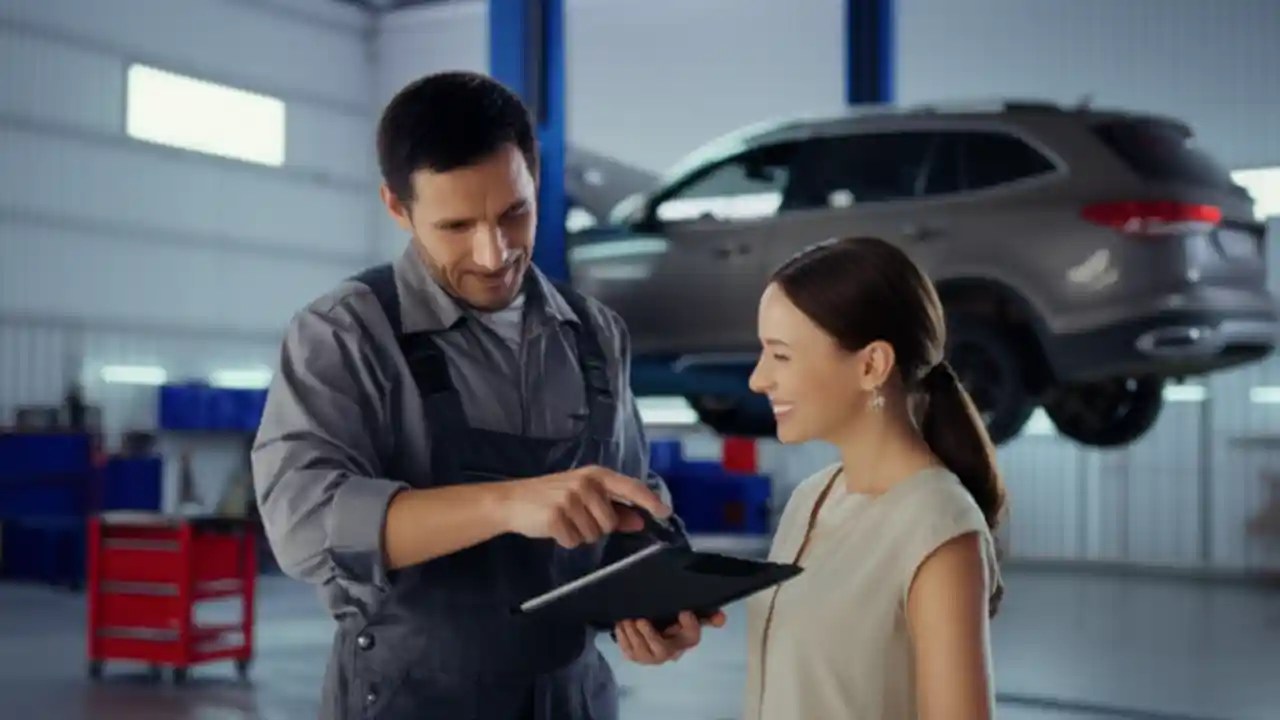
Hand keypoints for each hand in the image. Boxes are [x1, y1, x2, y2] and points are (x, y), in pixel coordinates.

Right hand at [498, 465, 670, 548]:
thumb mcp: (584, 497)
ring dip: (580, 534)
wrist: (513, 501)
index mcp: (596, 475)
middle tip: (576, 518)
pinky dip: (565, 540)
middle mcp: (585, 483)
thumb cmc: (552, 498)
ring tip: (564, 521)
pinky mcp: (556, 516)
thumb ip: (615, 509)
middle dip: (597, 527)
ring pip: (593, 534)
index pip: (631, 487)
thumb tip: (641, 520)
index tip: (665, 513)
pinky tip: (554, 528)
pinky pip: (574, 541)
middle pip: (610, 522)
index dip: (649, 501)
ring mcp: (570, 498)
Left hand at [614, 610, 727, 664]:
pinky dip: (622, 639)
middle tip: (641, 620)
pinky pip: (628, 652)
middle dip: (650, 637)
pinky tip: (620, 626)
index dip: (690, 625)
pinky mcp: (636, 656)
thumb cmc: (676, 620)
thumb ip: (708, 615)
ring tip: (627, 620)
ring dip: (632, 636)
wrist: (658, 627)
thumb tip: (721, 619)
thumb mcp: (692, 615)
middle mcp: (670, 653)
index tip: (684, 612)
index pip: (692, 637)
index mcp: (685, 640)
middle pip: (662, 651)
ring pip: (642, 653)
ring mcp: (651, 657)